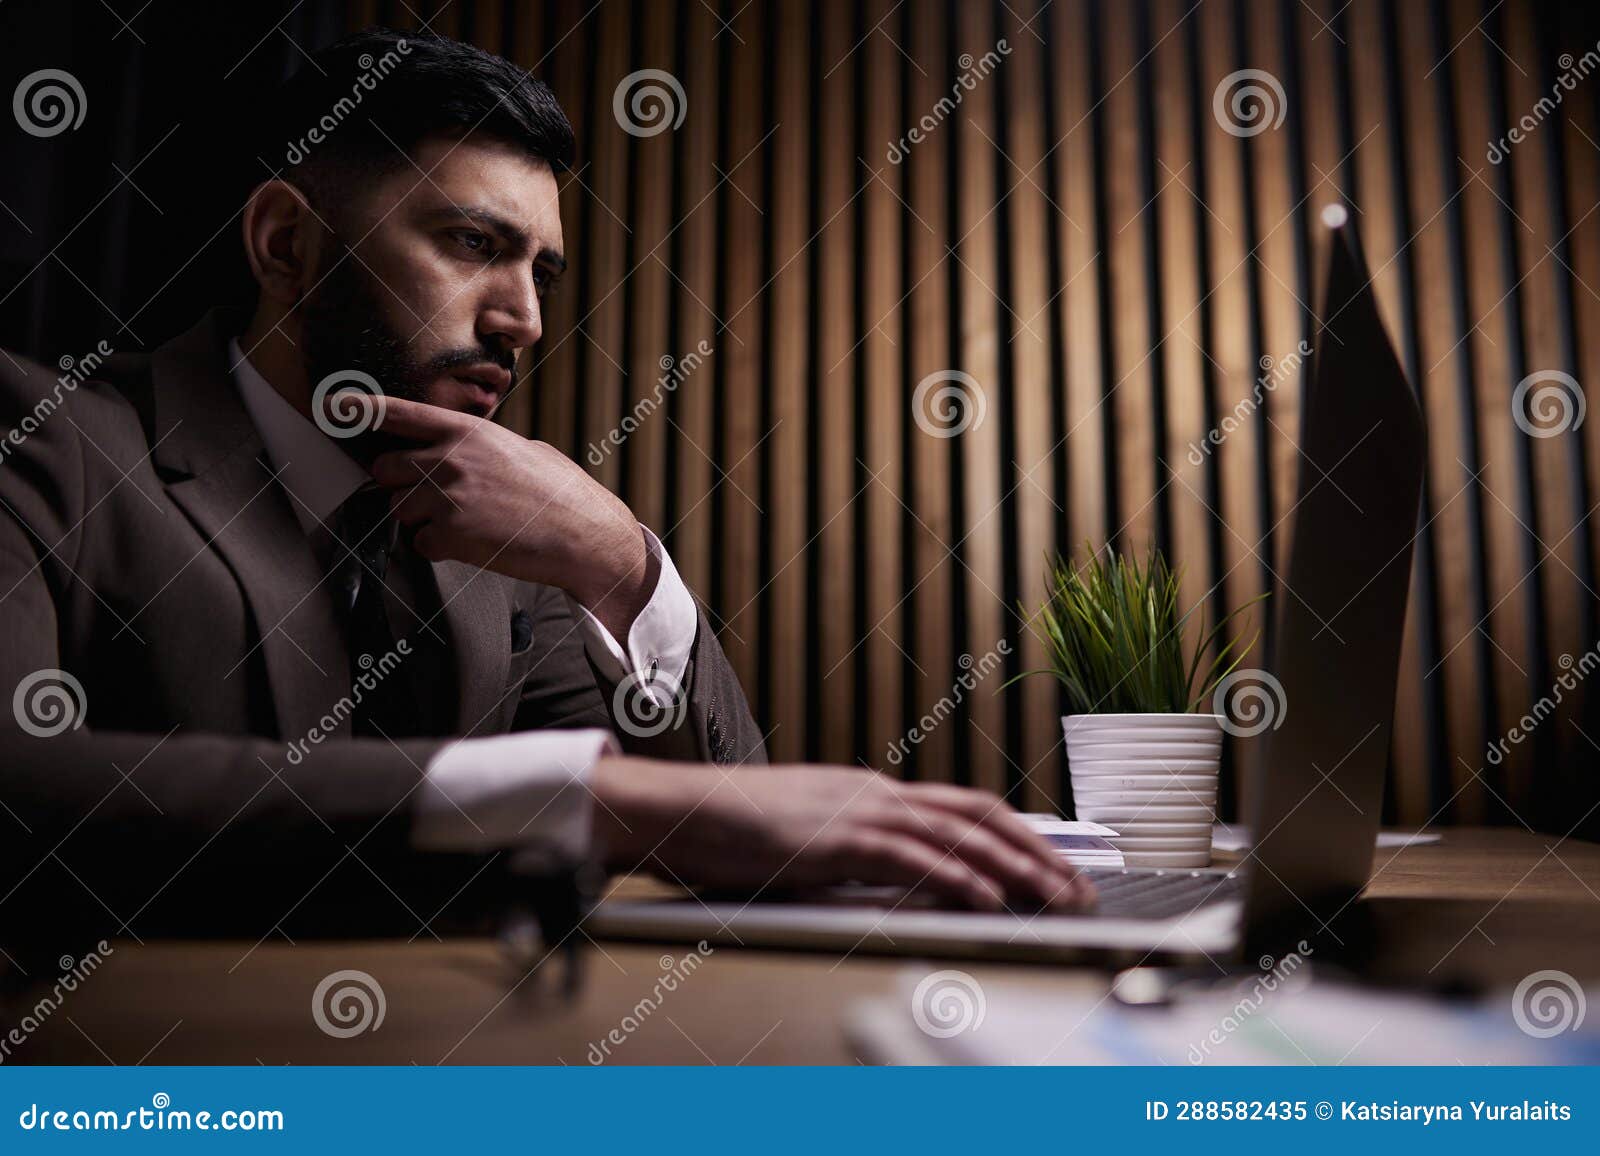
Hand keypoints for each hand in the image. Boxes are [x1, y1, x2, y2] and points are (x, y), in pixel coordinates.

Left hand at [368, 396, 654, 638]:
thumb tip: (455, 452)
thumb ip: (477, 447)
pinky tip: (475, 543)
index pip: (399, 414)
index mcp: (467, 431)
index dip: (360, 409)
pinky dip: (441, 548)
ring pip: (400, 511)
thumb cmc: (561, 492)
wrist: (583, 532)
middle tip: (430, 497)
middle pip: (384, 470)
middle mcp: (449, 459)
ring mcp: (446, 497)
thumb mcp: (521, 449)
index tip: (334, 405)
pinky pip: (421, 544)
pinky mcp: (449, 535)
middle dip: (398, 485)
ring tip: (467, 522)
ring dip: (423, 520)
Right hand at [591, 758, 1094, 912]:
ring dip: (1016, 867)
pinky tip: (989, 897)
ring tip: (1056, 897)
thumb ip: (852, 849)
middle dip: (1038, 852)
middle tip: (1080, 889)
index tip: (1054, 865)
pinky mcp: (837, 840)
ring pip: (959, 834)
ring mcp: (859, 813)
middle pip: (979, 815)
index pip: (964, 808)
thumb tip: (889, 876)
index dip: (1017, 836)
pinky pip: (913, 858)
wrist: (679, 809)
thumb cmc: (730, 828)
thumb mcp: (806, 834)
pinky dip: (958, 877)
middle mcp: (877, 795)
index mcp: (871, 793)